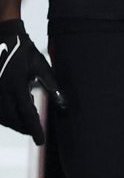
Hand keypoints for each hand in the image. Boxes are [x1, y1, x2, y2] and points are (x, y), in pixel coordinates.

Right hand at [0, 18, 62, 143]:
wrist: (4, 36)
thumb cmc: (25, 51)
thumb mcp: (42, 67)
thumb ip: (52, 86)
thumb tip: (63, 103)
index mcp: (16, 86)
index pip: (27, 114)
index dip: (34, 129)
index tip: (40, 141)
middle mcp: (2, 91)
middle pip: (12, 119)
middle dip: (24, 128)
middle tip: (36, 133)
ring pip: (2, 116)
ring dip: (14, 123)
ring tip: (27, 124)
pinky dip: (6, 115)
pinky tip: (17, 112)